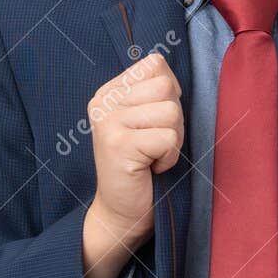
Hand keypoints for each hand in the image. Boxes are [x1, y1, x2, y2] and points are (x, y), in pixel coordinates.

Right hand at [80, 52, 183, 277]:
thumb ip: (155, 93)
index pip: (155, 64)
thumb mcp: (148, 121)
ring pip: (170, 110)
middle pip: (165, 85)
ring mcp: (107, 122)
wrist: (122, 213)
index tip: (155, 123)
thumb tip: (173, 73)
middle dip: (174, 118)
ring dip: (173, 139)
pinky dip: (169, 157)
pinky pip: (168, 137)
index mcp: (109, 91)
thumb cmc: (144, 167)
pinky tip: (151, 168)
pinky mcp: (118, 144)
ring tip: (153, 155)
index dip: (170, 94)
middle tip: (157, 143)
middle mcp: (103, 102)